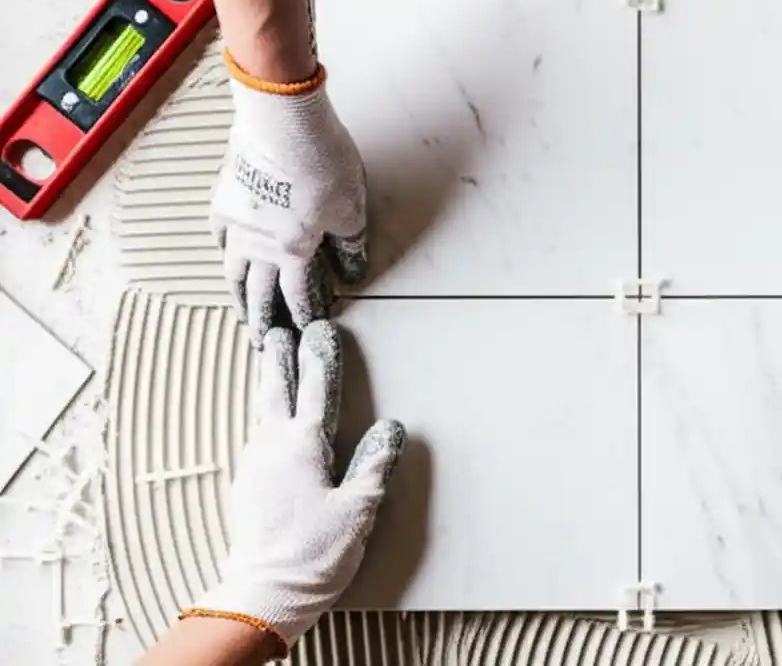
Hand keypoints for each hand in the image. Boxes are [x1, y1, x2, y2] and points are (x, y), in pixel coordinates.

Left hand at [184, 321, 404, 655]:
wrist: (263, 595)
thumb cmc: (313, 554)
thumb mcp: (358, 508)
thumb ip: (373, 464)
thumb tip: (391, 430)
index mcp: (302, 446)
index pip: (315, 391)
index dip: (320, 359)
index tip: (320, 331)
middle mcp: (271, 449)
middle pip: (275, 393)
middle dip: (278, 360)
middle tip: (276, 332)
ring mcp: (253, 467)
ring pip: (262, 415)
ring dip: (269, 389)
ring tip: (272, 370)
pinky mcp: (246, 488)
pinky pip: (257, 441)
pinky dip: (266, 421)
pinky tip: (270, 428)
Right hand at [211, 54, 367, 346]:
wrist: (281, 120)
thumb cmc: (320, 161)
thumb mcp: (351, 207)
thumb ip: (350, 244)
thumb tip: (352, 271)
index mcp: (292, 251)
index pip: (298, 294)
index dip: (303, 315)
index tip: (303, 332)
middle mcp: (257, 244)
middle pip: (257, 291)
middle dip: (262, 319)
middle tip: (262, 341)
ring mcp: (236, 221)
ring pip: (232, 267)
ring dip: (238, 293)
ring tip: (240, 310)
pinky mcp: (225, 195)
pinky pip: (220, 233)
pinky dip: (224, 249)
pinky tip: (227, 253)